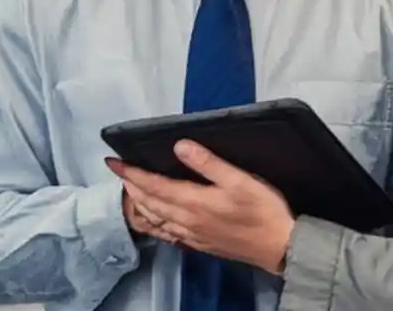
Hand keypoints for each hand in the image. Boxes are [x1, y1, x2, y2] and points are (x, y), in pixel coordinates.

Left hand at [106, 140, 295, 273]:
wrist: (279, 247)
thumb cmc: (263, 210)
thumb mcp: (239, 180)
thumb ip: (208, 163)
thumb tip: (180, 146)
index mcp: (193, 202)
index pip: (153, 185)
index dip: (131, 173)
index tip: (113, 162)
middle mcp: (186, 220)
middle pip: (150, 202)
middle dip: (132, 186)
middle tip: (120, 172)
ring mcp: (192, 235)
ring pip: (156, 219)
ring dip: (140, 204)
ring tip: (132, 191)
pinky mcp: (201, 244)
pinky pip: (168, 233)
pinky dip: (155, 223)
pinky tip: (156, 220)